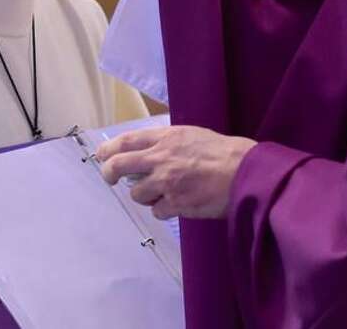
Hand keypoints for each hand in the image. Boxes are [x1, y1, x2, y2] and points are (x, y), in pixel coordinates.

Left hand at [96, 125, 256, 219]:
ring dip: (145, 195)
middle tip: (110, 178)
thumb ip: (167, 142)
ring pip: (136, 193)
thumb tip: (146, 152)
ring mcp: (166, 182)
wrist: (244, 172)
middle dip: (108, 173)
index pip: (126, 141)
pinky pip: (157, 211)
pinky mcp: (175, 203)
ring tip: (163, 192)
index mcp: (165, 138)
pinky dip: (164, 209)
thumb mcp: (191, 135)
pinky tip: (178, 203)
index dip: (109, 149)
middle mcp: (161, 158)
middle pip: (119, 165)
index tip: (103, 156)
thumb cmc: (222, 152)